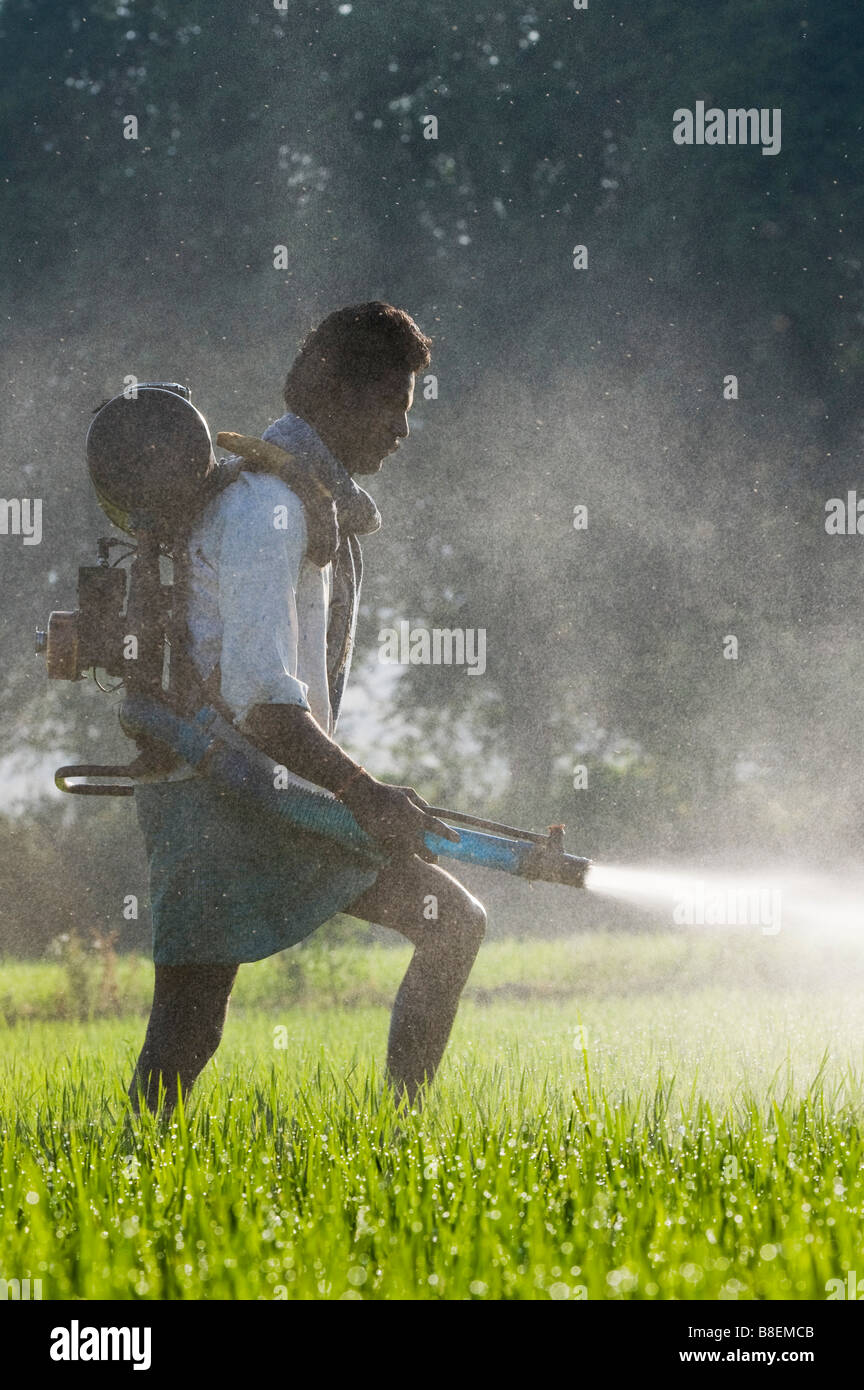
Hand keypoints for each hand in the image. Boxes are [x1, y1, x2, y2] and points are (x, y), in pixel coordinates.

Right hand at [341, 774, 460, 852]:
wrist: (362, 795)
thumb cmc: (387, 792)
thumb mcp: (408, 792)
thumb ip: (421, 802)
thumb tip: (430, 810)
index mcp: (414, 813)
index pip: (435, 826)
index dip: (447, 834)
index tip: (457, 840)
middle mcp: (405, 826)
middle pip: (422, 848)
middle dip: (430, 855)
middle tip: (436, 858)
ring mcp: (393, 835)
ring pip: (407, 851)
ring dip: (412, 852)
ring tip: (413, 849)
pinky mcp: (382, 841)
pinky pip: (394, 850)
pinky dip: (398, 849)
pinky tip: (396, 842)